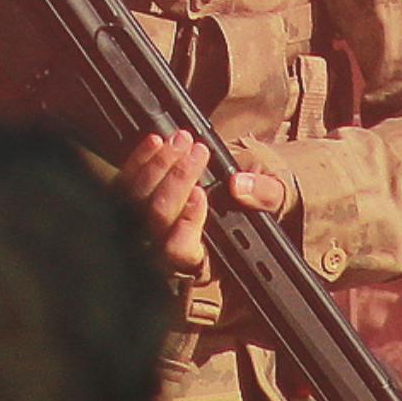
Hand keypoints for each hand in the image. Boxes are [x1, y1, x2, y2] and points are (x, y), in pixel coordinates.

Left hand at [119, 130, 292, 279]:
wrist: (243, 184)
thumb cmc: (259, 199)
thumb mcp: (276, 197)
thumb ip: (267, 195)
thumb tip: (240, 185)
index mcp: (204, 260)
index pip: (183, 251)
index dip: (187, 225)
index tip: (201, 193)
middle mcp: (168, 247)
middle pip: (157, 220)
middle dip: (177, 181)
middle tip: (198, 152)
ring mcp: (146, 225)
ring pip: (137, 200)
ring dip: (159, 165)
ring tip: (182, 140)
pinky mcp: (132, 203)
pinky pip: (124, 184)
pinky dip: (140, 159)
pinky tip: (157, 140)